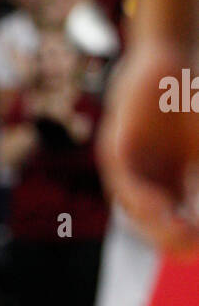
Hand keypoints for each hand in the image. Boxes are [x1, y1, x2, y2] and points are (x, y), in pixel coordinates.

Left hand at [98, 40, 198, 253]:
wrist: (169, 58)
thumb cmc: (191, 99)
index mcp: (167, 182)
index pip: (174, 223)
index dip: (189, 238)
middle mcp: (143, 179)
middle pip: (151, 224)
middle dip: (172, 239)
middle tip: (193, 247)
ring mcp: (127, 167)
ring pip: (133, 209)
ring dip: (156, 227)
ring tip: (181, 235)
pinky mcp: (114, 149)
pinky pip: (123, 182)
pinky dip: (141, 199)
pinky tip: (161, 209)